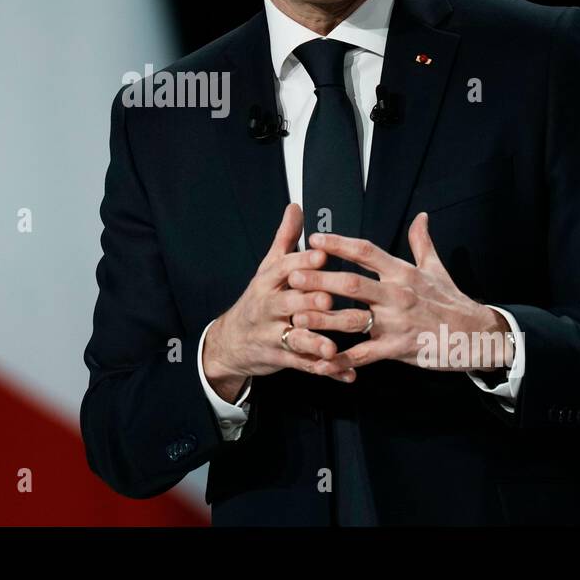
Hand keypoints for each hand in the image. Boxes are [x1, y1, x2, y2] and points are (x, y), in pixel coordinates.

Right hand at [203, 203, 359, 396]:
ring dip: (315, 343)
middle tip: (330, 300)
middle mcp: (267, 308)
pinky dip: (327, 370)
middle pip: (288, 304)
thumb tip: (295, 207)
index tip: (321, 255)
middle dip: (309, 302)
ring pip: (294, 338)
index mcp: (267, 282)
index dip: (301, 262)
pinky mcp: (280, 358)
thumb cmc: (258, 300)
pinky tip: (347, 372)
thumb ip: (285, 239)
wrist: (231, 341)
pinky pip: (304, 365)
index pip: (283, 268)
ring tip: (333, 348)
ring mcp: (272, 335)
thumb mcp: (267, 268)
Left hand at [286, 211, 508, 370]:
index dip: (339, 244)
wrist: (477, 334)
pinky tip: (321, 361)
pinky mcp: (399, 348)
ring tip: (296, 316)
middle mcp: (397, 294)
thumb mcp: (437, 269)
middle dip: (321, 279)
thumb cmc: (452, 301)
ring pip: (353, 319)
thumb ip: (422, 243)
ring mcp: (397, 322)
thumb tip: (420, 217)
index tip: (314, 239)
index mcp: (402, 272)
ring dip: (323, 318)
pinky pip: (365, 354)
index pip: (366, 252)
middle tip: (293, 275)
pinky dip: (342, 358)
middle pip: (353, 283)